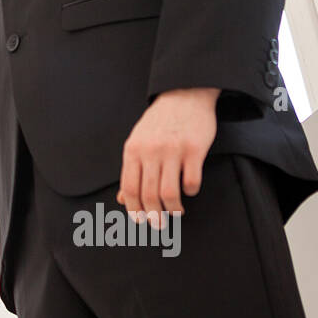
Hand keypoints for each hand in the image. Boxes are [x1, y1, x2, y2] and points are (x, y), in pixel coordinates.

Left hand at [116, 87, 218, 228]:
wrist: (184, 93)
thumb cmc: (160, 121)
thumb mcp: (138, 141)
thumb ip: (132, 170)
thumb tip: (123, 200)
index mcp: (133, 150)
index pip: (129, 188)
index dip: (134, 209)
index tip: (140, 220)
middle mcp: (150, 151)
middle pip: (148, 195)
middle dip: (154, 215)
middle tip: (160, 224)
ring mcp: (172, 150)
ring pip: (169, 193)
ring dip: (173, 208)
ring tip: (176, 211)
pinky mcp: (194, 149)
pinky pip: (191, 181)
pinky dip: (190, 191)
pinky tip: (190, 190)